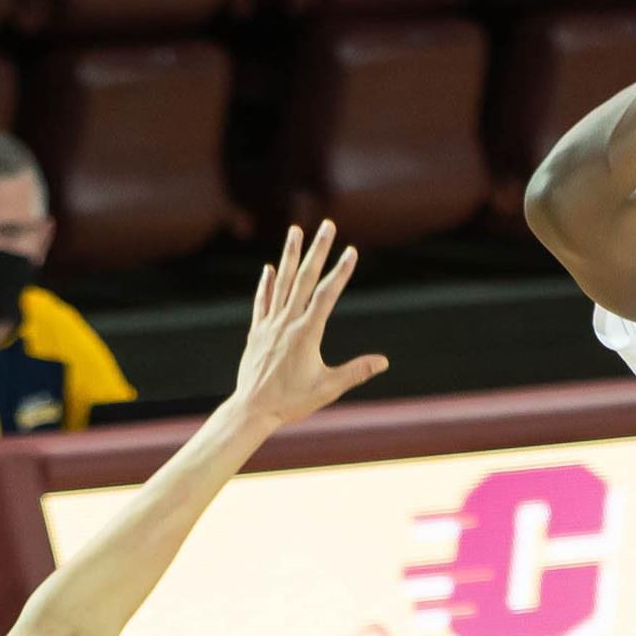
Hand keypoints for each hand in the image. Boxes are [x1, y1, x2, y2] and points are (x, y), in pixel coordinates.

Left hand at [231, 222, 387, 428]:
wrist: (252, 409)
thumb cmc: (291, 401)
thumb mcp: (328, 388)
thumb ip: (356, 371)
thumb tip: (383, 361)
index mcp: (306, 333)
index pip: (327, 295)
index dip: (340, 272)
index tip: (351, 251)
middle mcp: (286, 322)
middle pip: (304, 279)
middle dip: (317, 250)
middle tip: (327, 226)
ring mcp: (270, 325)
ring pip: (281, 282)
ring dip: (290, 255)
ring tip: (295, 231)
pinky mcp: (258, 333)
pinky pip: (262, 302)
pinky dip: (267, 284)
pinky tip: (270, 268)